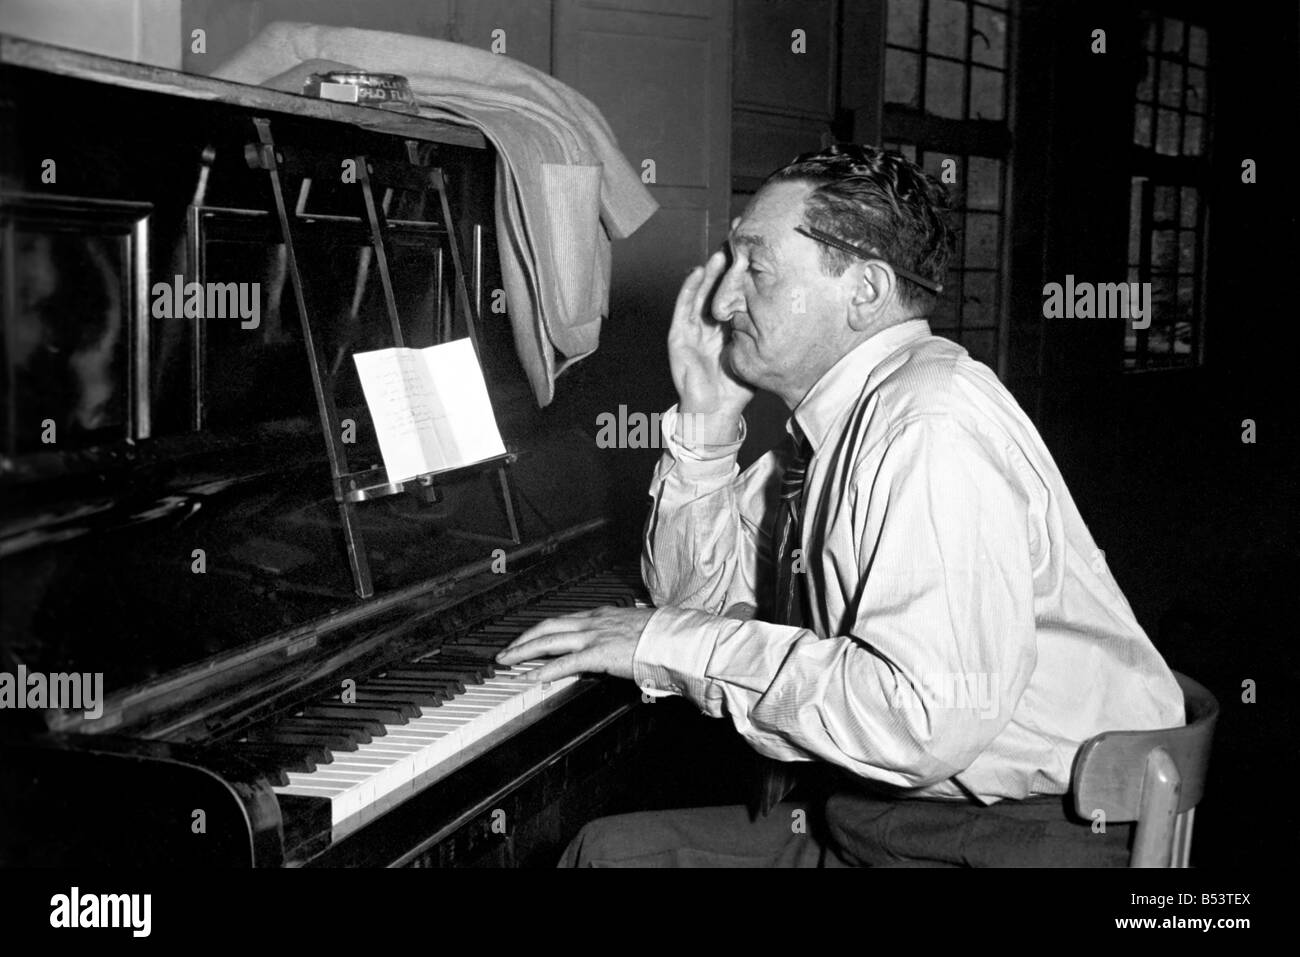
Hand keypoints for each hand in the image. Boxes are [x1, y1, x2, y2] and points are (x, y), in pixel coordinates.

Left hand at [495, 606, 657, 683]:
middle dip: (522, 639)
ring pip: (549, 640)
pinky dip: (544, 670)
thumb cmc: (662, 637)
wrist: (676, 639)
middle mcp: (594, 621)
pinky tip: (531, 677)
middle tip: (505, 651)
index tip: (527, 639)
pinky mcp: (600, 653)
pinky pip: (565, 662)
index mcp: (602, 615)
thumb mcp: (633, 630)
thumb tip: (612, 649)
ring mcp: (595, 636)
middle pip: (547, 626)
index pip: (563, 620)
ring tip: (507, 662)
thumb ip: (617, 637)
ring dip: (523, 651)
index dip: (540, 630)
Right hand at [668, 250, 754, 417]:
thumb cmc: (735, 387)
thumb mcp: (753, 355)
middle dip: (725, 268)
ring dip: (708, 273)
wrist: (715, 410)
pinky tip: (697, 272)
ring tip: (720, 254)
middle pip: (716, 290)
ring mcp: (692, 329)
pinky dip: (689, 289)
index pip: (732, 296)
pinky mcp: (678, 335)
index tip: (753, 256)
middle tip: (737, 246)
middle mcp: (708, 325)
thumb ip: (761, 336)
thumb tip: (785, 314)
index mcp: (726, 328)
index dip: (740, 276)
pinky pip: (683, 308)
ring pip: (700, 294)